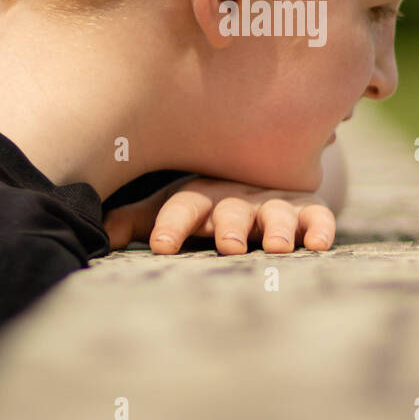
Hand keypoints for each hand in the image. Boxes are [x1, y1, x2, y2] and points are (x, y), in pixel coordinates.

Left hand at [103, 174, 336, 254]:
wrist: (261, 172)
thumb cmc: (207, 203)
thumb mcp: (173, 208)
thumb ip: (138, 222)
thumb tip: (98, 236)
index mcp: (201, 196)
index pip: (182, 205)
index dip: (170, 223)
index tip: (160, 244)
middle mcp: (238, 196)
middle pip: (233, 208)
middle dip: (231, 225)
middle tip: (230, 244)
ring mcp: (275, 201)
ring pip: (279, 211)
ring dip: (279, 227)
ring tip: (277, 247)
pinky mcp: (309, 209)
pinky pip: (318, 216)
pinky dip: (320, 227)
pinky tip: (319, 243)